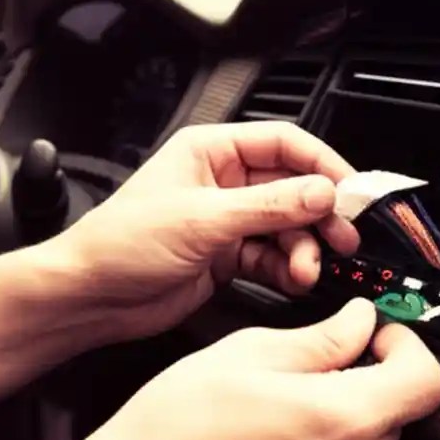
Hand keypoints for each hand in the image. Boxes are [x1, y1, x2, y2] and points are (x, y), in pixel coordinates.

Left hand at [42, 121, 360, 341]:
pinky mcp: (225, 256)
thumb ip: (269, 207)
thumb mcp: (202, 220)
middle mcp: (222, 181)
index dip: (322, 163)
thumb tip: (321, 192)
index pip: (283, 143)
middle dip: (319, 214)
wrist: (89, 297)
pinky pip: (271, 256)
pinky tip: (292, 279)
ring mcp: (225, 220)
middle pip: (292, 187)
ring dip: (303, 248)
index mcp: (210, 151)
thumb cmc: (120, 245)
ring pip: (286, 227)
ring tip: (306, 269)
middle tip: (343, 237)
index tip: (351, 191)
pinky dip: (286, 268)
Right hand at [65, 299, 439, 439]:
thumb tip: (360, 322)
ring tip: (277, 414)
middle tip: (305, 371)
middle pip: (396, 414)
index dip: (403, 347)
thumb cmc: (175, 431)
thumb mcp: (248, 353)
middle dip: (363, 383)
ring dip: (342, 424)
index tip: (376, 338)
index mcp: (344, 422)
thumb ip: (322, 338)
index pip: (426, 379)